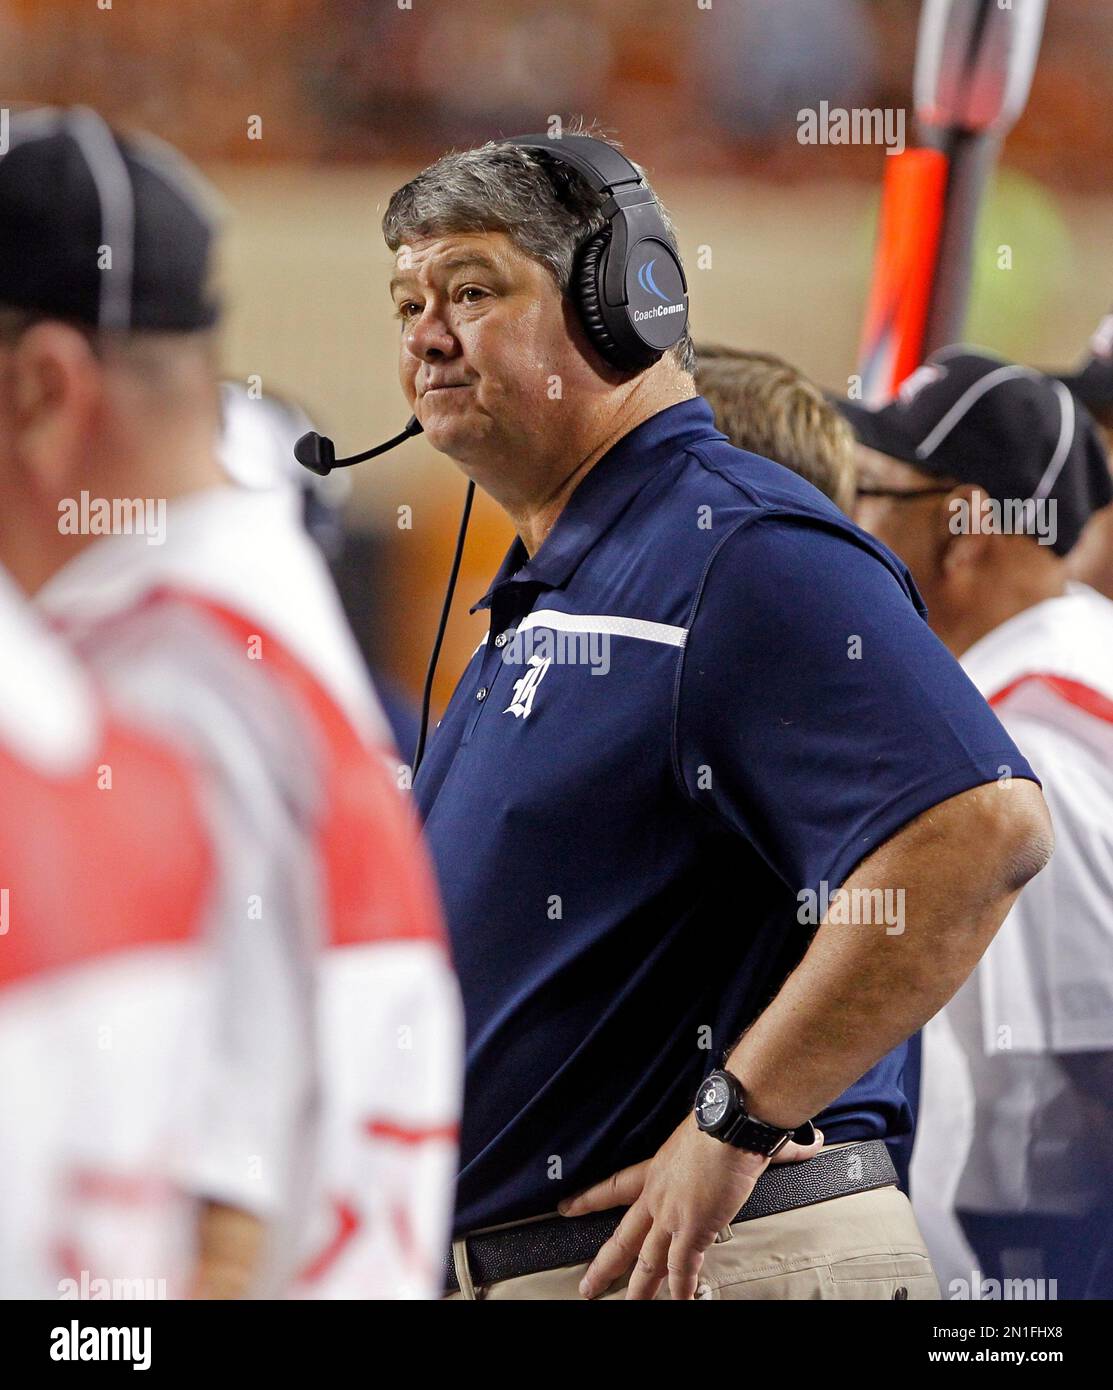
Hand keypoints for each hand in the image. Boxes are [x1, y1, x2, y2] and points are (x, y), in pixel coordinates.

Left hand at [558, 1116, 822, 1299]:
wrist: (728, 1122)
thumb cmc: (726, 1117)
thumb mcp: (724, 1130)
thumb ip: (763, 1144)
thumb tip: (806, 1142)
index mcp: (658, 1168)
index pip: (615, 1186)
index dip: (590, 1199)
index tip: (567, 1207)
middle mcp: (658, 1195)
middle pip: (624, 1237)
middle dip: (604, 1264)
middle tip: (586, 1285)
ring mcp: (672, 1216)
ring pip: (648, 1262)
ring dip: (639, 1289)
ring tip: (625, 1306)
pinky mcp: (693, 1231)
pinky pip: (683, 1270)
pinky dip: (680, 1290)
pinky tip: (678, 1303)